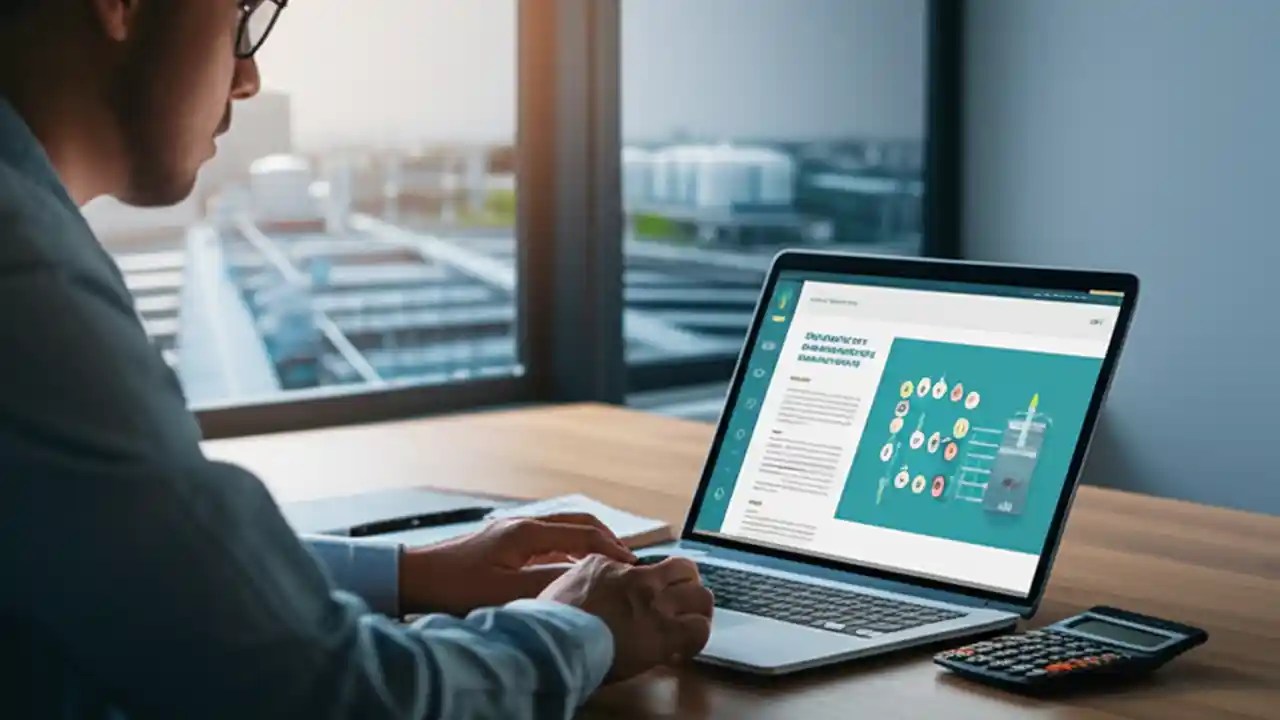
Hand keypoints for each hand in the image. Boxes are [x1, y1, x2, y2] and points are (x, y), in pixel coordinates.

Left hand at [399, 513, 636, 614]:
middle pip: (578, 523)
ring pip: (563, 529)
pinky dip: (569, 549)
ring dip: (588, 543)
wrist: (415, 576)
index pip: (585, 535)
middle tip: (627, 560)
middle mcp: (523, 524)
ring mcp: (513, 530)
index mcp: (528, 532)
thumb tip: (585, 577)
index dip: (612, 550)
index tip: (633, 566)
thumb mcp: (505, 590)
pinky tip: (570, 568)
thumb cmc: (456, 585)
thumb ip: (548, 581)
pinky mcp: (504, 541)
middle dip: (607, 539)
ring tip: (606, 564)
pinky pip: (548, 539)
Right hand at [538, 555, 712, 681]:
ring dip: (697, 610)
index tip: (650, 594)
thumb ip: (584, 578)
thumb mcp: (563, 582)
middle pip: (685, 569)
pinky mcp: (665, 633)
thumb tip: (593, 584)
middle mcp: (640, 578)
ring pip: (701, 596)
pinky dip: (696, 637)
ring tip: (689, 624)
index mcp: (610, 564)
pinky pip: (698, 629)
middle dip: (686, 586)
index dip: (654, 580)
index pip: (646, 564)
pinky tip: (684, 647)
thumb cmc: (550, 619)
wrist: (555, 640)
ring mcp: (655, 604)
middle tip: (680, 603)